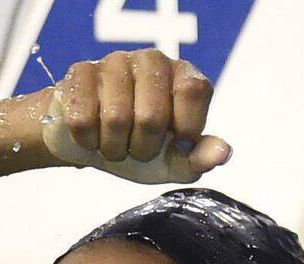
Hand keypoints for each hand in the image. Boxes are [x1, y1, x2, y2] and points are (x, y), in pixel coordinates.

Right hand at [42, 48, 231, 184]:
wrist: (92, 144)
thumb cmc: (138, 147)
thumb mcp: (173, 163)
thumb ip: (199, 158)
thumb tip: (223, 152)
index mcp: (184, 75)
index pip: (193, 91)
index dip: (184, 128)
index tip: (175, 144)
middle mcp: (153, 60)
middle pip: (152, 115)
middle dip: (142, 149)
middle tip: (137, 149)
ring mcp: (115, 62)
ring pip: (116, 119)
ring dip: (114, 149)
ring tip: (114, 144)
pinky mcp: (80, 72)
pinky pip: (83, 119)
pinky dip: (88, 142)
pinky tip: (91, 136)